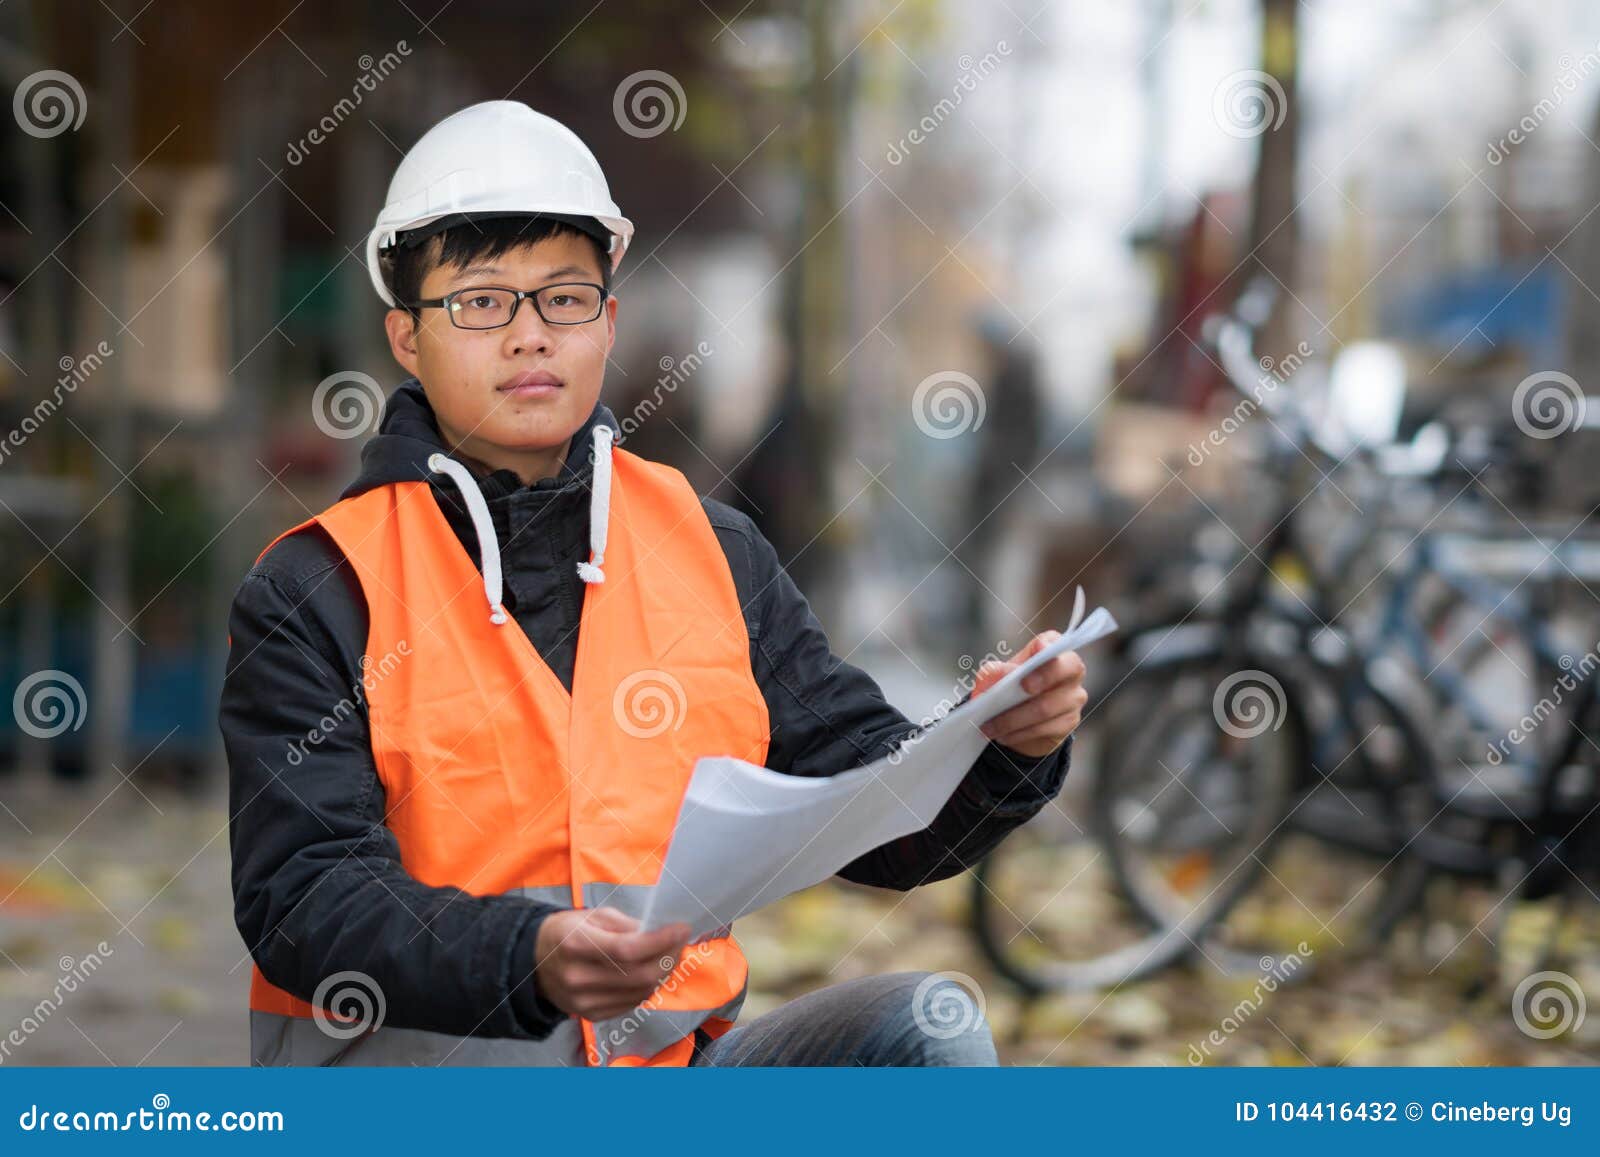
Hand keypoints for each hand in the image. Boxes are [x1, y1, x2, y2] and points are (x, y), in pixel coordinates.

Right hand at [532, 907, 689, 1021]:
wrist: (535, 962)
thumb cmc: (568, 932)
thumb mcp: (592, 915)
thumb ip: (626, 925)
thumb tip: (659, 933)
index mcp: (575, 944)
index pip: (627, 949)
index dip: (660, 941)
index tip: (681, 928)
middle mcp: (578, 977)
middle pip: (638, 975)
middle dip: (669, 957)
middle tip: (681, 941)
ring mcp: (584, 1001)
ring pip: (640, 992)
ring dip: (664, 973)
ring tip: (671, 954)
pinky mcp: (591, 1015)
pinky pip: (632, 1003)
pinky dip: (649, 987)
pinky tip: (654, 971)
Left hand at [971, 631, 1087, 757]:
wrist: (1020, 720)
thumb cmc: (1010, 688)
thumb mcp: (996, 677)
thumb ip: (995, 672)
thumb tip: (999, 673)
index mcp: (1051, 648)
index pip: (1054, 641)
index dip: (1048, 644)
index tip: (1039, 649)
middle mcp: (1070, 668)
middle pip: (1064, 670)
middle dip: (1040, 678)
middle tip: (1017, 688)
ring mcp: (1074, 696)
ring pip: (1046, 707)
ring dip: (1013, 719)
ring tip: (989, 726)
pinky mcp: (1070, 721)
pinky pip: (1044, 728)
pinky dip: (1019, 733)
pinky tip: (1003, 736)